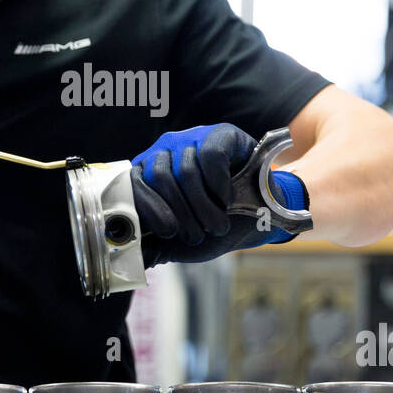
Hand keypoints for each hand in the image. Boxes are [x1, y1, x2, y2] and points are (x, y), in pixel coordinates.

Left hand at [129, 123, 308, 266]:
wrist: (257, 216)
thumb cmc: (212, 224)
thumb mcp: (180, 241)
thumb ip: (154, 247)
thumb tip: (135, 258)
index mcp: (147, 172)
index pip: (135, 181)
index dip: (150, 208)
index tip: (168, 232)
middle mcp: (165, 149)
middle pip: (160, 176)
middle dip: (181, 213)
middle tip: (197, 235)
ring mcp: (192, 138)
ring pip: (187, 170)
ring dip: (204, 207)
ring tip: (216, 225)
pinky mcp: (220, 134)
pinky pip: (210, 156)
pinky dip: (219, 185)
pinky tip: (226, 199)